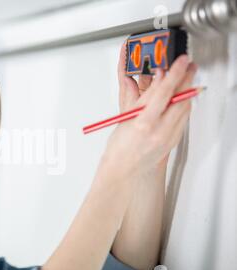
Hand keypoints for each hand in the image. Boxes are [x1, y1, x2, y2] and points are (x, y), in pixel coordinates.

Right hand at [103, 42, 196, 177]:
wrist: (124, 169)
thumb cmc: (119, 147)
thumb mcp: (125, 118)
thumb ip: (140, 98)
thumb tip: (148, 79)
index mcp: (143, 123)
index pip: (163, 92)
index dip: (174, 74)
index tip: (180, 61)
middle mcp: (159, 131)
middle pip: (179, 98)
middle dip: (186, 79)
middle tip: (188, 65)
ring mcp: (168, 137)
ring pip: (185, 108)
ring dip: (187, 90)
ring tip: (186, 78)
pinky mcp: (173, 140)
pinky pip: (184, 118)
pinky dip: (184, 104)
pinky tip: (181, 98)